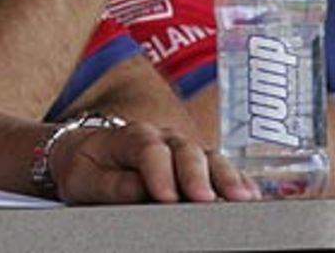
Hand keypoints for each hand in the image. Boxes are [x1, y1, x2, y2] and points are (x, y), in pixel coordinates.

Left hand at [51, 121, 258, 203]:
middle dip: (196, 175)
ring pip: (209, 156)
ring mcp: (183, 148)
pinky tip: (249, 194)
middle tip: (204, 200)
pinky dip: (236, 180)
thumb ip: (112, 186)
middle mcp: (162, 137)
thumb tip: (142, 193)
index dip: (158, 173)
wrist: (85, 154)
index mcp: (129, 136)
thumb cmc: (85, 168)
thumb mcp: (85, 179)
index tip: (165, 198)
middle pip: (184, 150)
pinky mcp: (198, 163)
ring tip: (240, 197)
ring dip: (226, 176)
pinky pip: (220, 168)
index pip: (148, 149)